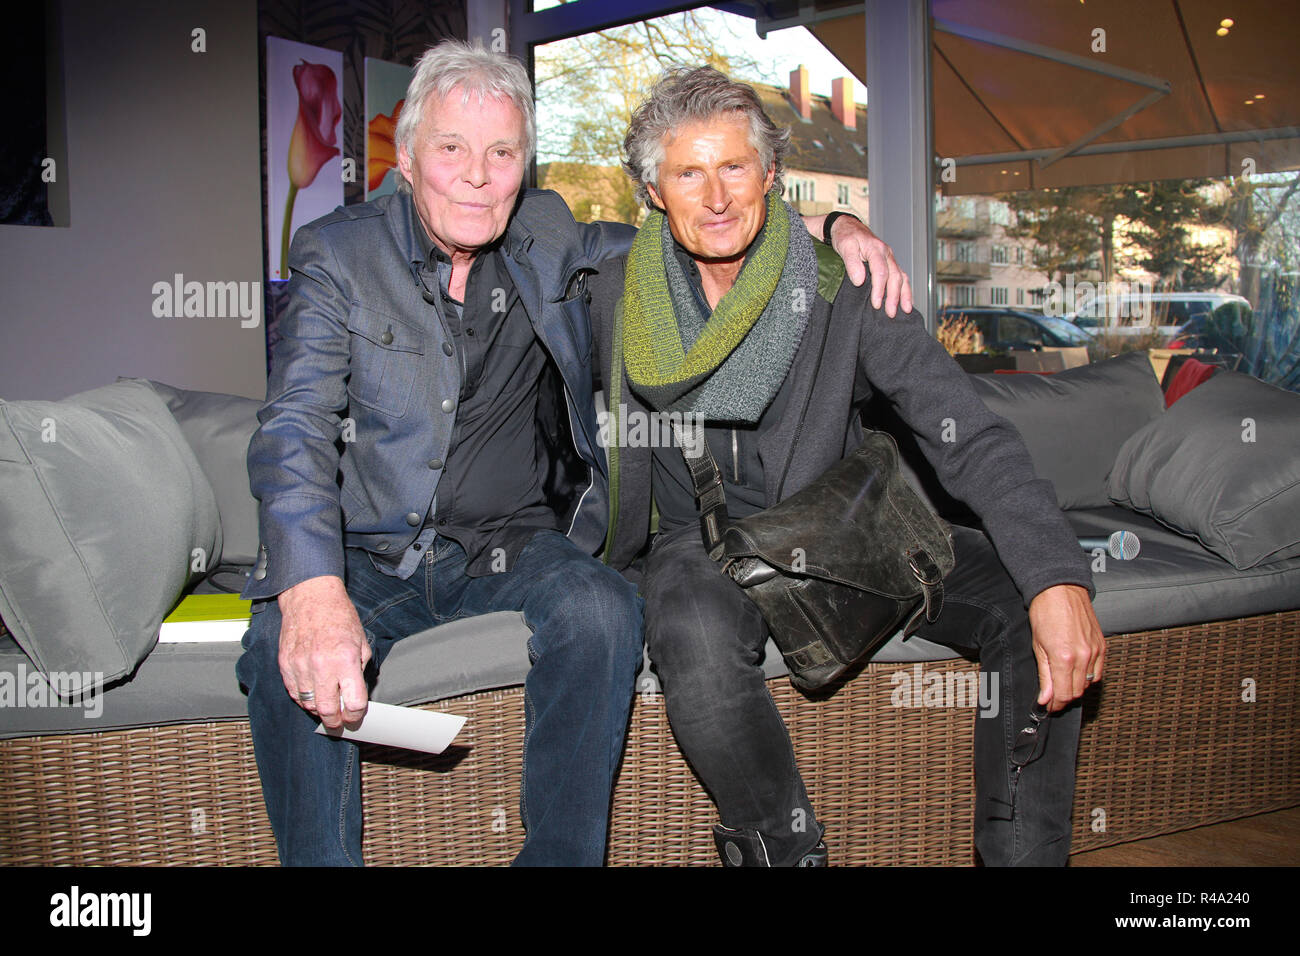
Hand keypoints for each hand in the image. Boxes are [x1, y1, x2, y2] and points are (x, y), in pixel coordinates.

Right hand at [277, 575, 371, 729]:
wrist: (310, 597)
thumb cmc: (338, 616)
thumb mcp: (361, 641)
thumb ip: (360, 669)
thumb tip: (356, 692)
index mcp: (345, 659)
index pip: (354, 702)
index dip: (357, 714)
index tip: (356, 715)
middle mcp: (321, 665)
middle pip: (328, 710)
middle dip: (336, 721)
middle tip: (340, 722)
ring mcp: (300, 666)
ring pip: (308, 705)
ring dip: (319, 710)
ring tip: (326, 706)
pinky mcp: (285, 664)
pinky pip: (293, 693)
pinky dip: (303, 698)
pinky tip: (312, 694)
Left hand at [829, 216, 913, 316]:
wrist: (848, 226)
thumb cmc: (845, 236)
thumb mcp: (845, 246)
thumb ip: (852, 263)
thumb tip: (859, 281)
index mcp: (876, 249)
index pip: (881, 272)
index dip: (879, 289)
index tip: (876, 304)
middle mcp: (886, 253)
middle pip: (895, 276)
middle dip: (894, 296)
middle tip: (890, 313)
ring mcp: (889, 258)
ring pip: (901, 277)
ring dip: (903, 295)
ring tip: (904, 310)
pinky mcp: (889, 263)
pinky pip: (901, 276)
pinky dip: (905, 289)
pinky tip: (905, 301)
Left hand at [1028, 584, 1105, 711]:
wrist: (1061, 590)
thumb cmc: (1046, 613)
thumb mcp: (1038, 646)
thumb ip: (1044, 675)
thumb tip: (1045, 699)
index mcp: (1064, 658)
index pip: (1063, 695)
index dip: (1054, 705)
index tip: (1047, 706)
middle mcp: (1083, 657)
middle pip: (1077, 692)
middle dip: (1064, 698)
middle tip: (1052, 696)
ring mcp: (1095, 652)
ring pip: (1088, 684)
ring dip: (1075, 688)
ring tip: (1062, 682)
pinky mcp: (1102, 647)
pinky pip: (1098, 672)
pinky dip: (1088, 677)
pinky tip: (1076, 672)